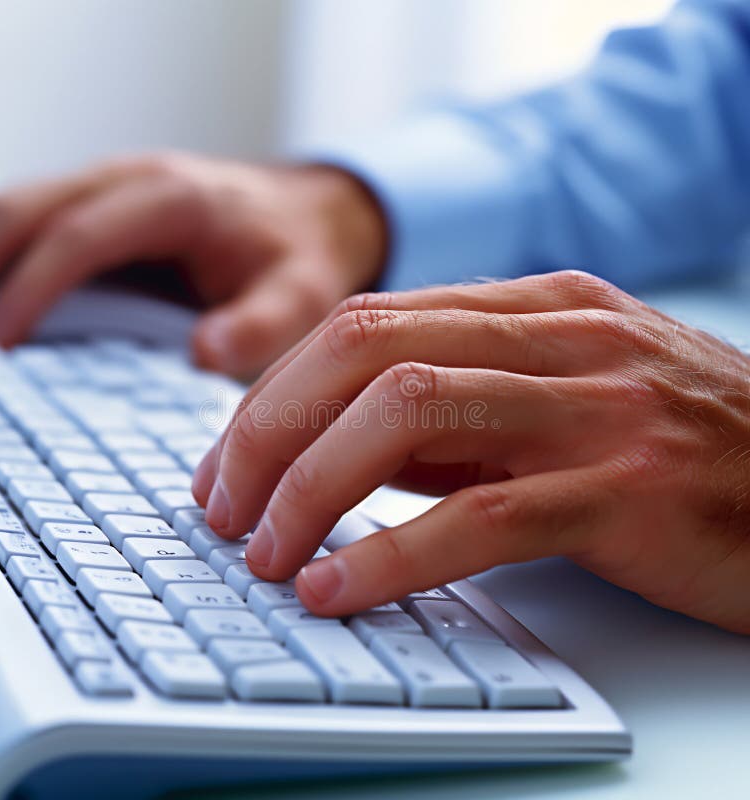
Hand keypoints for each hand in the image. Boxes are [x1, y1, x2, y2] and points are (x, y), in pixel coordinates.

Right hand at [0, 153, 386, 377]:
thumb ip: (260, 325)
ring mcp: (107, 190)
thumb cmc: (302, 256)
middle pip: (18, 210)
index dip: (31, 288)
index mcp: (174, 199)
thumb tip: (201, 354)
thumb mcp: (303, 295)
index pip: (78, 235)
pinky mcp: (100, 210)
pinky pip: (28, 227)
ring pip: (10, 212)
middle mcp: (128, 181)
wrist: (312, 216)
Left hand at [193, 270, 749, 633]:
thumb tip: (338, 452)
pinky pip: (483, 516)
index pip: (363, 325)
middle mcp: (556, 336)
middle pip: (364, 351)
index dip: (274, 392)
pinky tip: (338, 588)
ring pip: (409, 412)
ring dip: (312, 487)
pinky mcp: (624, 490)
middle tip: (224, 506)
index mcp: (530, 307)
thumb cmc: (671, 442)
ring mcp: (594, 406)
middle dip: (269, 429)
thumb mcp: (551, 401)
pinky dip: (392, 555)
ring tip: (266, 551)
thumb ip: (452, 415)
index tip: (228, 462)